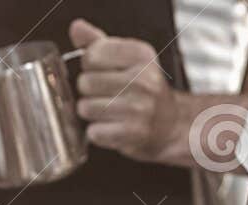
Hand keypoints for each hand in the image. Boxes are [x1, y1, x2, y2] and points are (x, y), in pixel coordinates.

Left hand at [69, 19, 178, 163]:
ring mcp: (139, 107)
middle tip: (108, 95)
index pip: (92, 55)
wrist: (170, 123)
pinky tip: (114, 127)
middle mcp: (143, 79)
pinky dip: (98, 133)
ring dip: (92, 112)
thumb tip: (77, 28)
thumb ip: (99, 42)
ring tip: (110, 111)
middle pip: (85, 82)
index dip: (91, 66)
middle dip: (90, 91)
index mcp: (141, 55)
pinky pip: (93, 132)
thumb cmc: (144, 89)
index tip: (105, 72)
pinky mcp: (133, 133)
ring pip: (86, 108)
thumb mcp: (127, 59)